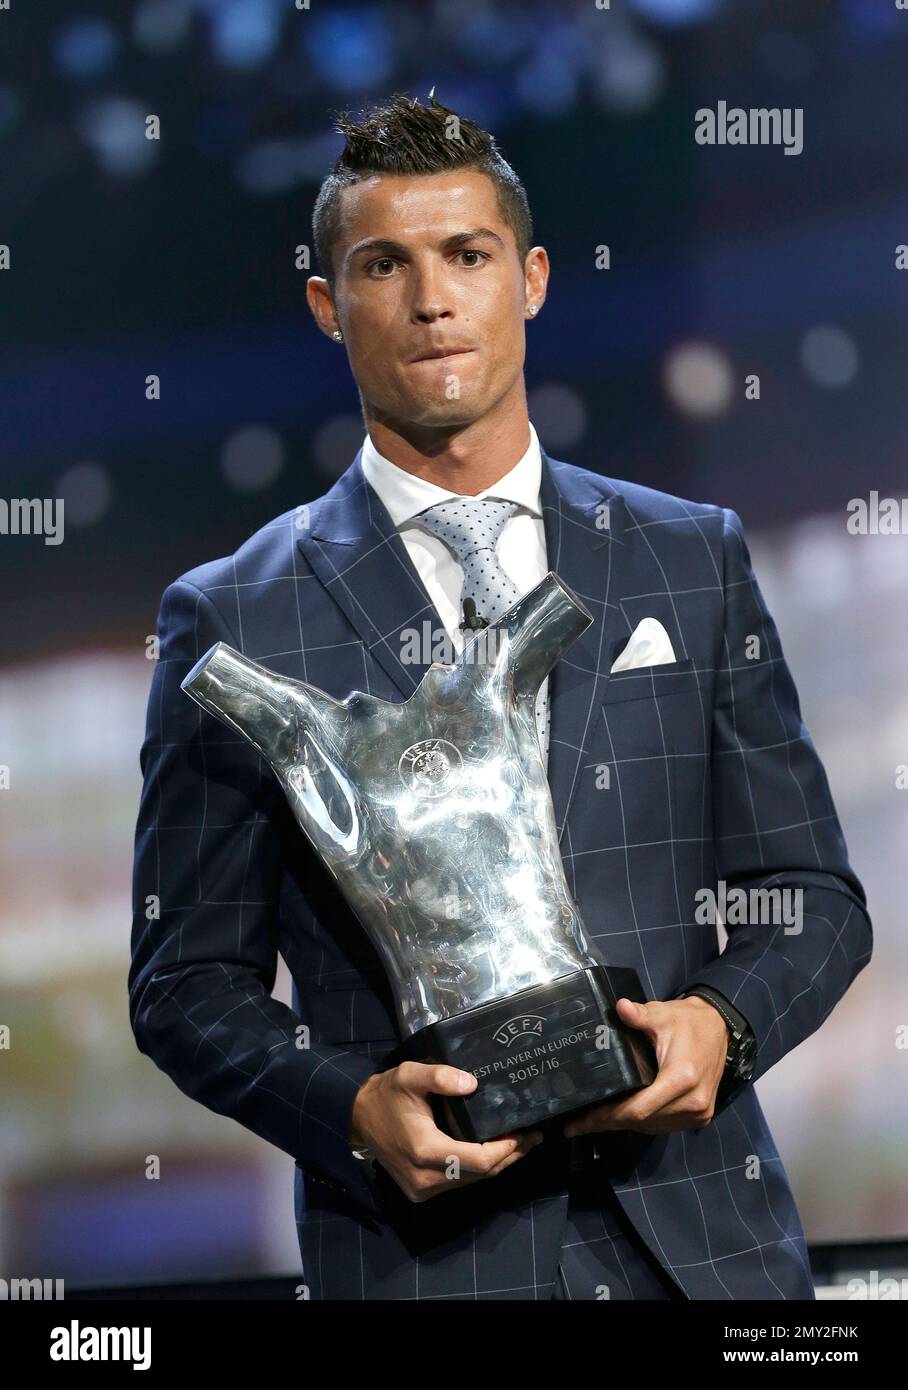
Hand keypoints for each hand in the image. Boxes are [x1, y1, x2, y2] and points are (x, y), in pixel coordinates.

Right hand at [350, 1061, 544, 1203]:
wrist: (358, 1117)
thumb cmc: (387, 1094)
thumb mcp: (410, 1075)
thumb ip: (441, 1076)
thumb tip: (472, 1084)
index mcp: (426, 1151)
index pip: (479, 1160)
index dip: (507, 1150)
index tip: (525, 1133)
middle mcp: (426, 1178)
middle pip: (480, 1174)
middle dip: (510, 1157)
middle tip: (532, 1137)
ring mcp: (422, 1189)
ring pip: (471, 1181)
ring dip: (496, 1164)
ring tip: (519, 1143)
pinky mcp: (420, 1191)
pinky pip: (458, 1182)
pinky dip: (478, 1169)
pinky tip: (492, 1152)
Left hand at [562, 995, 728, 1137]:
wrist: (719, 1028)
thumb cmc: (688, 1022)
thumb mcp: (662, 1014)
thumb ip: (639, 1014)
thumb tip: (619, 1007)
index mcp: (682, 1079)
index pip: (638, 1108)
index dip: (607, 1117)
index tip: (581, 1121)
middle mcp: (693, 1102)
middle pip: (643, 1122)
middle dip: (608, 1123)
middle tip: (578, 1125)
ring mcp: (699, 1113)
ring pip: (653, 1127)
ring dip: (624, 1125)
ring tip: (594, 1122)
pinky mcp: (700, 1116)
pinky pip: (664, 1125)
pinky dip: (642, 1122)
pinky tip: (621, 1117)